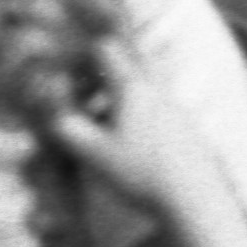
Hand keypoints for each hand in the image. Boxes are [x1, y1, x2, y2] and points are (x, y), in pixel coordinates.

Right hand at [49, 60, 188, 214]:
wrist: (194, 196)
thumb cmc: (140, 173)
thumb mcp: (92, 153)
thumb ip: (67, 128)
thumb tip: (52, 112)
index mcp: (132, 89)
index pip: (107, 49)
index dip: (81, 53)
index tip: (66, 73)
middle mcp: (158, 90)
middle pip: (134, 57)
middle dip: (107, 65)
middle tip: (85, 89)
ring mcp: (175, 106)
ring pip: (147, 81)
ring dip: (121, 89)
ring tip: (100, 117)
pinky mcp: (186, 125)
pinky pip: (159, 103)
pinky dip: (138, 108)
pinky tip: (128, 137)